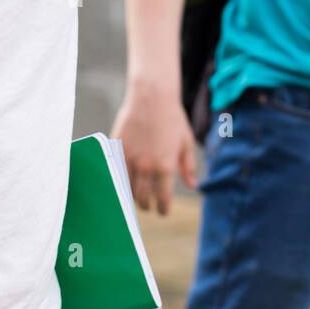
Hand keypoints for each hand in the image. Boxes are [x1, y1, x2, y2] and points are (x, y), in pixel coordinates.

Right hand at [109, 76, 199, 215]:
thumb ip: (188, 167)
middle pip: (143, 197)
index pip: (162, 198)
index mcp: (165, 166)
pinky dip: (120, 180)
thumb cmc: (173, 118)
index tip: (163, 212)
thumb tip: (193, 186)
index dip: (163, 209)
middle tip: (149, 207)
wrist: (152, 97)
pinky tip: (125, 183)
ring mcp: (130, 158)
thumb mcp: (186, 142)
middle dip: (147, 205)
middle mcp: (146, 166)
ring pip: (127, 188)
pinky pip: (116, 172)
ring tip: (138, 197)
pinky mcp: (117, 148)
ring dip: (133, 196)